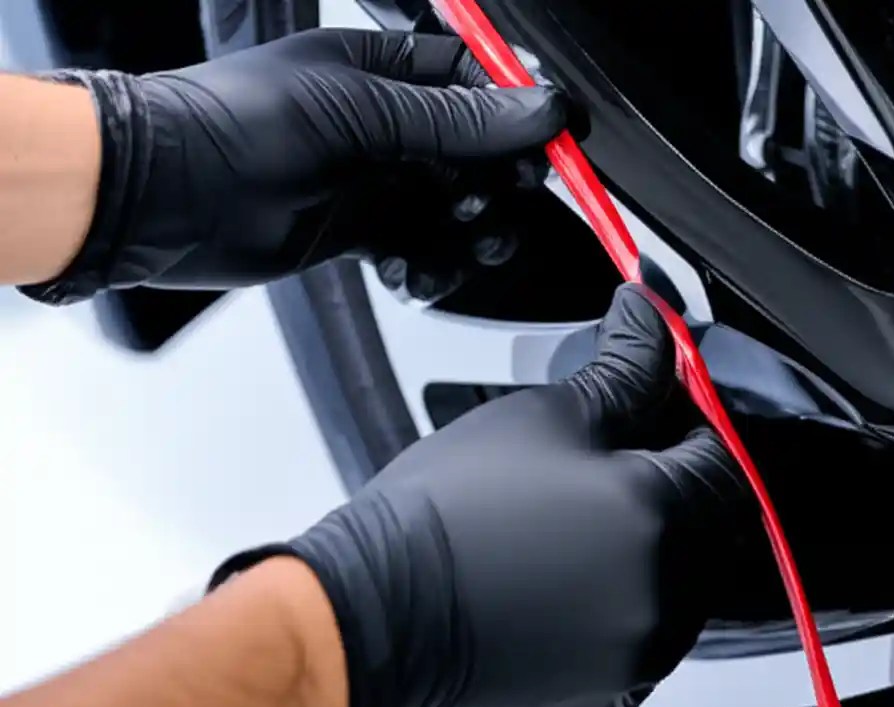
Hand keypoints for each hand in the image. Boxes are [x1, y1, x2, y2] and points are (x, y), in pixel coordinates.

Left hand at [23, 28, 564, 304]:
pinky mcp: (356, 232)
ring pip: (454, 208)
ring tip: (466, 246)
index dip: (522, 114)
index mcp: (384, 70)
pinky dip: (429, 265)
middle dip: (500, 184)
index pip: (479, 82)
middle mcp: (384, 123)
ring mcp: (372, 180)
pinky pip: (419, 248)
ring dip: (471, 234)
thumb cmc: (236, 126)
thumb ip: (456, 121)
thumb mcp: (361, 113)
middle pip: (477, 152)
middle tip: (499, 206)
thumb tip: (539, 112)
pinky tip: (412, 272)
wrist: (160, 197)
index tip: (556, 146)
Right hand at [212, 284, 750, 706]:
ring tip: (580, 505)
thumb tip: (651, 323)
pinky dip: (629, 585)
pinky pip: (648, 620)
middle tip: (614, 443)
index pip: (726, 451)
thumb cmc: (448, 516)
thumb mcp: (546, 416)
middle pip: (714, 515)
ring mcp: (641, 649)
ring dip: (657, 532)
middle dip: (677, 470)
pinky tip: (572, 559)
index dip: (694, 412)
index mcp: (662, 520)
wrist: (377, 610)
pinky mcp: (613, 685)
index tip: (660, 395)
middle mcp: (667, 596)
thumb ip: (624, 369)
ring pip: (685, 571)